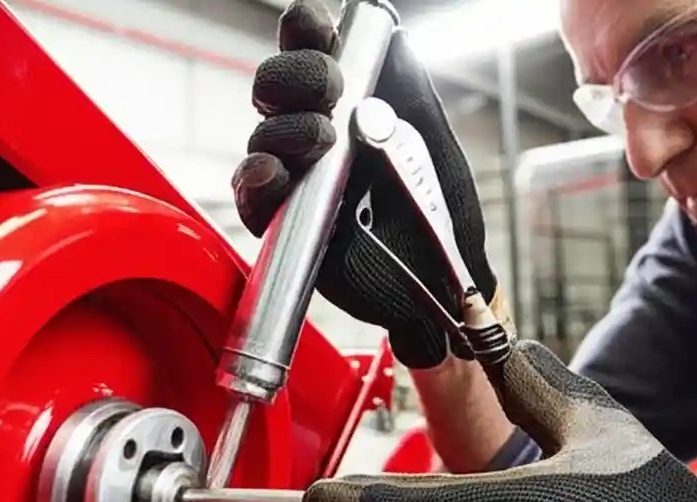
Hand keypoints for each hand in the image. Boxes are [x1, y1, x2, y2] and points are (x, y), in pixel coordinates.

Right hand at [231, 0, 500, 368]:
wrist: (442, 280)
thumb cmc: (441, 211)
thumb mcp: (434, 143)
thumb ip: (410, 90)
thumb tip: (395, 38)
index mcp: (350, 103)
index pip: (313, 51)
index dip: (305, 32)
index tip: (313, 25)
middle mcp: (315, 134)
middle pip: (276, 86)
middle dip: (296, 77)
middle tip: (328, 92)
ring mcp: (296, 176)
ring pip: (262, 136)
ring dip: (284, 130)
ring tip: (319, 141)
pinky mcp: (284, 221)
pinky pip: (253, 195)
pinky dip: (257, 181)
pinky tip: (274, 174)